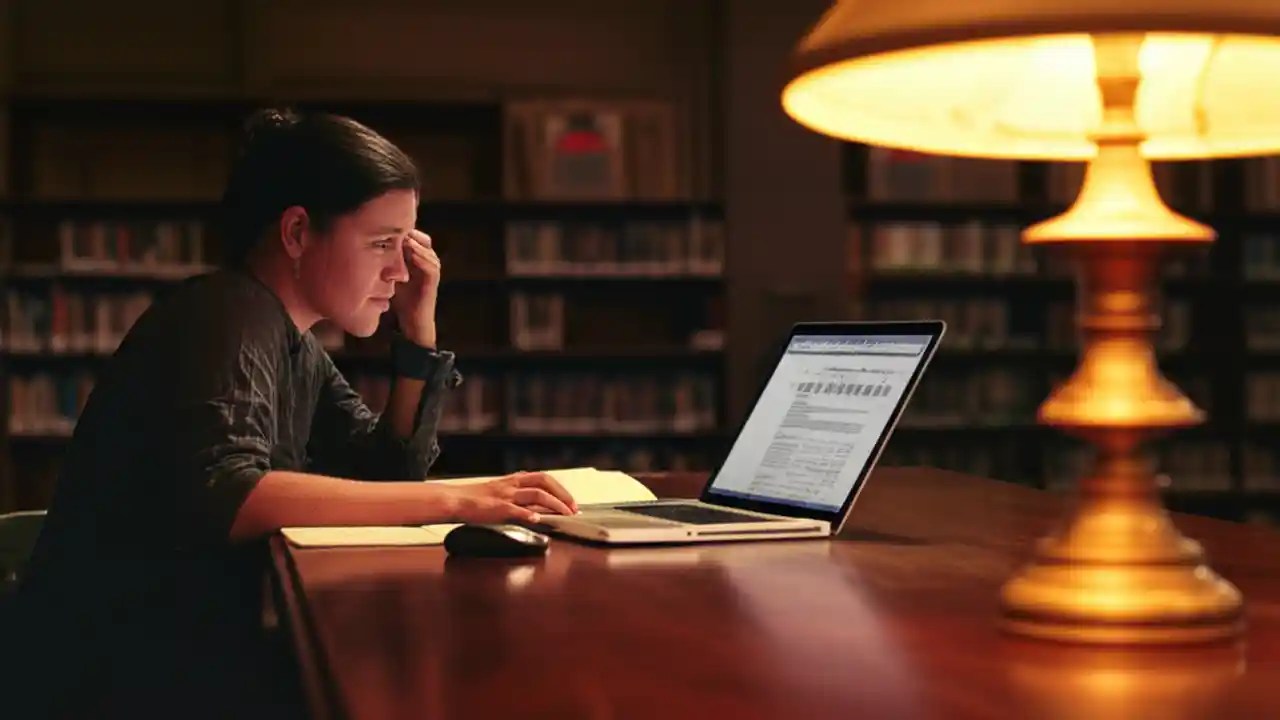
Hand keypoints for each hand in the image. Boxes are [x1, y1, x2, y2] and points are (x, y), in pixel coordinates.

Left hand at [392, 229, 440, 347]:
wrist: (412, 321)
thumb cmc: (400, 299)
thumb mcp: (390, 276)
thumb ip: (386, 262)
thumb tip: (367, 247)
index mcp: (418, 258)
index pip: (414, 237)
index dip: (403, 231)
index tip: (385, 228)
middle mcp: (427, 261)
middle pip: (422, 238)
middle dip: (409, 233)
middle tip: (394, 230)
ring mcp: (432, 269)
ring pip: (426, 248)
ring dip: (414, 243)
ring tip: (402, 238)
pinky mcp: (433, 279)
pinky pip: (430, 264)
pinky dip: (420, 257)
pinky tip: (409, 254)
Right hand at [446, 471, 578, 524]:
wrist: (454, 500)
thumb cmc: (476, 500)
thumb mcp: (501, 494)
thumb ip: (519, 499)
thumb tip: (539, 510)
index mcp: (514, 480)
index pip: (543, 478)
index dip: (560, 489)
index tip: (571, 502)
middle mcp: (512, 485)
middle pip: (544, 482)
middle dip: (563, 495)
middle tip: (574, 509)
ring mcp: (505, 495)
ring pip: (536, 494)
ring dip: (554, 504)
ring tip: (564, 515)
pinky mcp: (497, 508)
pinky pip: (515, 509)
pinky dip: (528, 514)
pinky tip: (538, 520)